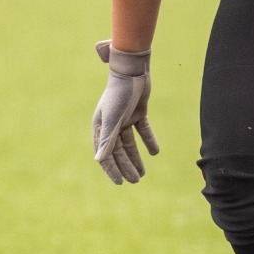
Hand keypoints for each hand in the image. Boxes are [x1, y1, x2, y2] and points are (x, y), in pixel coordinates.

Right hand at [91, 39, 158, 183]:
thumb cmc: (119, 94)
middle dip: (126, 167)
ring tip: (143, 173)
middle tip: (136, 181)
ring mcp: (124, 119)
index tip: (120, 183)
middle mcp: (111, 124)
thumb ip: (106, 139)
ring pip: (130, 144)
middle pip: (119, 151)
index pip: (105, 154)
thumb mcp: (113, 118)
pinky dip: (148, 141)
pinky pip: (142, 131)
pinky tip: (155, 152)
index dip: (111, 169)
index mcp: (101, 127)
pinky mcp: (138, 113)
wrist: (132, 71)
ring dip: (136, 158)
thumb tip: (99, 160)